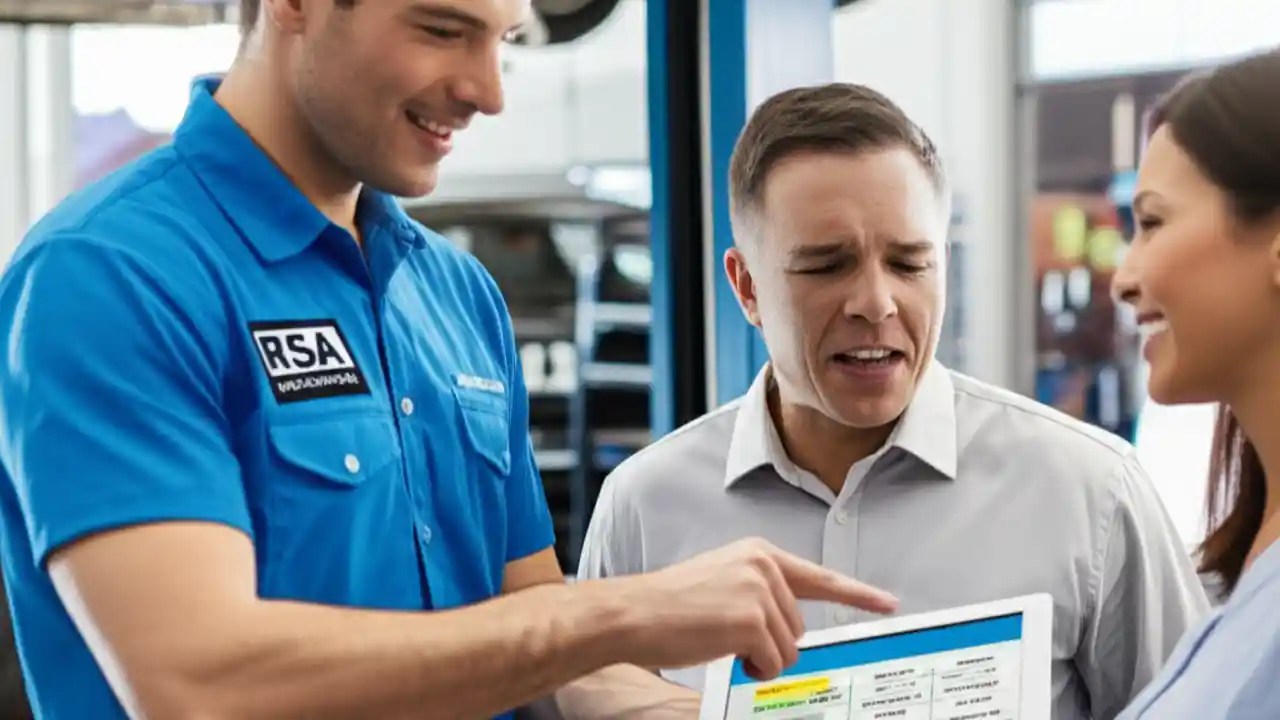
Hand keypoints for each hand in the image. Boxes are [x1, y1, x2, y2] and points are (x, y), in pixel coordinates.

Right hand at [610, 538, 896, 681]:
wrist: (633, 613)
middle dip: (770, 643)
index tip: (889, 603)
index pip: (819, 577)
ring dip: (760, 658)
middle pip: (799, 626)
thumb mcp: (722, 582)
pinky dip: (752, 668)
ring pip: (789, 648)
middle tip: (728, 636)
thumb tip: (790, 628)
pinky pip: (772, 662)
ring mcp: (759, 592)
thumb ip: (760, 592)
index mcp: (759, 554)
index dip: (858, 593)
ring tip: (720, 640)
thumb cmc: (670, 605)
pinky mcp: (751, 620)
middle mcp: (764, 566)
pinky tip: (722, 651)